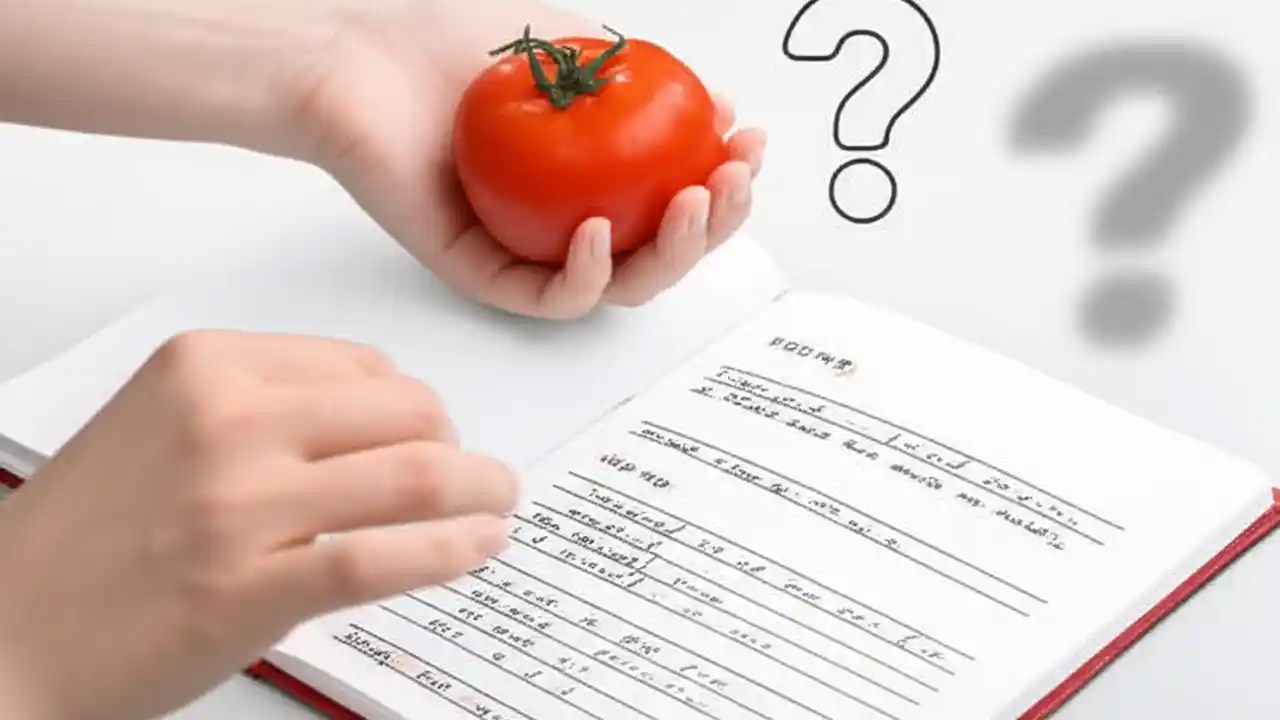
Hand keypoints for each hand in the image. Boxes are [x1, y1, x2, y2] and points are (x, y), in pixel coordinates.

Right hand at [0, 332, 515, 718]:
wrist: (6, 634)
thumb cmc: (87, 537)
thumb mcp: (164, 426)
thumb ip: (265, 411)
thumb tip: (384, 419)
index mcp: (207, 367)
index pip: (363, 366)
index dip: (419, 406)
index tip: (438, 434)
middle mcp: (227, 420)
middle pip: (406, 412)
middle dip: (459, 446)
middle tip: (478, 476)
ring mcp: (239, 504)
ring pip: (413, 475)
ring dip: (481, 491)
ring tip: (498, 505)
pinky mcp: (249, 586)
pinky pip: (384, 555)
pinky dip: (451, 550)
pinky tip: (478, 548)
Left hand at [292, 0, 766, 318]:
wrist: (359, 53)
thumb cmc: (450, 41)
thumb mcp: (578, 46)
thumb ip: (647, 81)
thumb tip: (721, 105)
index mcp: (594, 178)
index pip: (674, 200)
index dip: (725, 185)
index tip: (749, 143)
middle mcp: (565, 221)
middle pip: (659, 254)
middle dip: (714, 228)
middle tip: (731, 183)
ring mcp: (526, 251)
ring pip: (617, 286)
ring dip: (670, 256)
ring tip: (691, 205)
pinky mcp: (481, 273)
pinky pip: (546, 298)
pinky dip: (585, 275)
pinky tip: (601, 231)